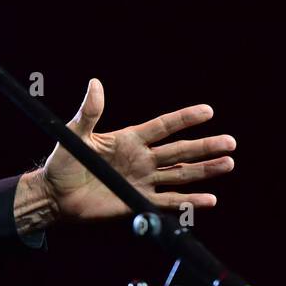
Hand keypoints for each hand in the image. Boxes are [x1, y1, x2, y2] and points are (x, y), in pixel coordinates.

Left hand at [40, 78, 236, 222]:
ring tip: (228, 163)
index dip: (185, 118)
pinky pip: (168, 201)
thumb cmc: (63, 163)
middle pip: (179, 150)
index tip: (208, 111)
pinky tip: (209, 199)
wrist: (55, 195)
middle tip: (230, 142)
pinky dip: (188, 201)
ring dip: (204, 170)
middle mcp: (141, 158)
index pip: (163, 126)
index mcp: (129, 139)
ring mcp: (142, 180)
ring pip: (180, 174)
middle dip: (204, 146)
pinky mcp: (138, 201)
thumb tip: (95, 84)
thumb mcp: (76, 135)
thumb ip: (89, 112)